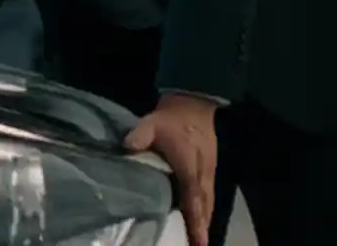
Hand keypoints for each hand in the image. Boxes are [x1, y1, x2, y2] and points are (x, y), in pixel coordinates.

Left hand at [124, 93, 218, 245]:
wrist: (193, 105)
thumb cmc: (171, 119)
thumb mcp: (152, 122)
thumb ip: (140, 135)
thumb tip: (127, 146)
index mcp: (188, 164)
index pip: (192, 194)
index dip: (194, 216)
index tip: (198, 238)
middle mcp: (202, 173)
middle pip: (203, 205)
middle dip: (201, 227)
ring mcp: (208, 173)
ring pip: (208, 203)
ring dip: (205, 222)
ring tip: (200, 241)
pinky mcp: (209, 172)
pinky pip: (209, 197)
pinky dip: (206, 212)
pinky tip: (202, 224)